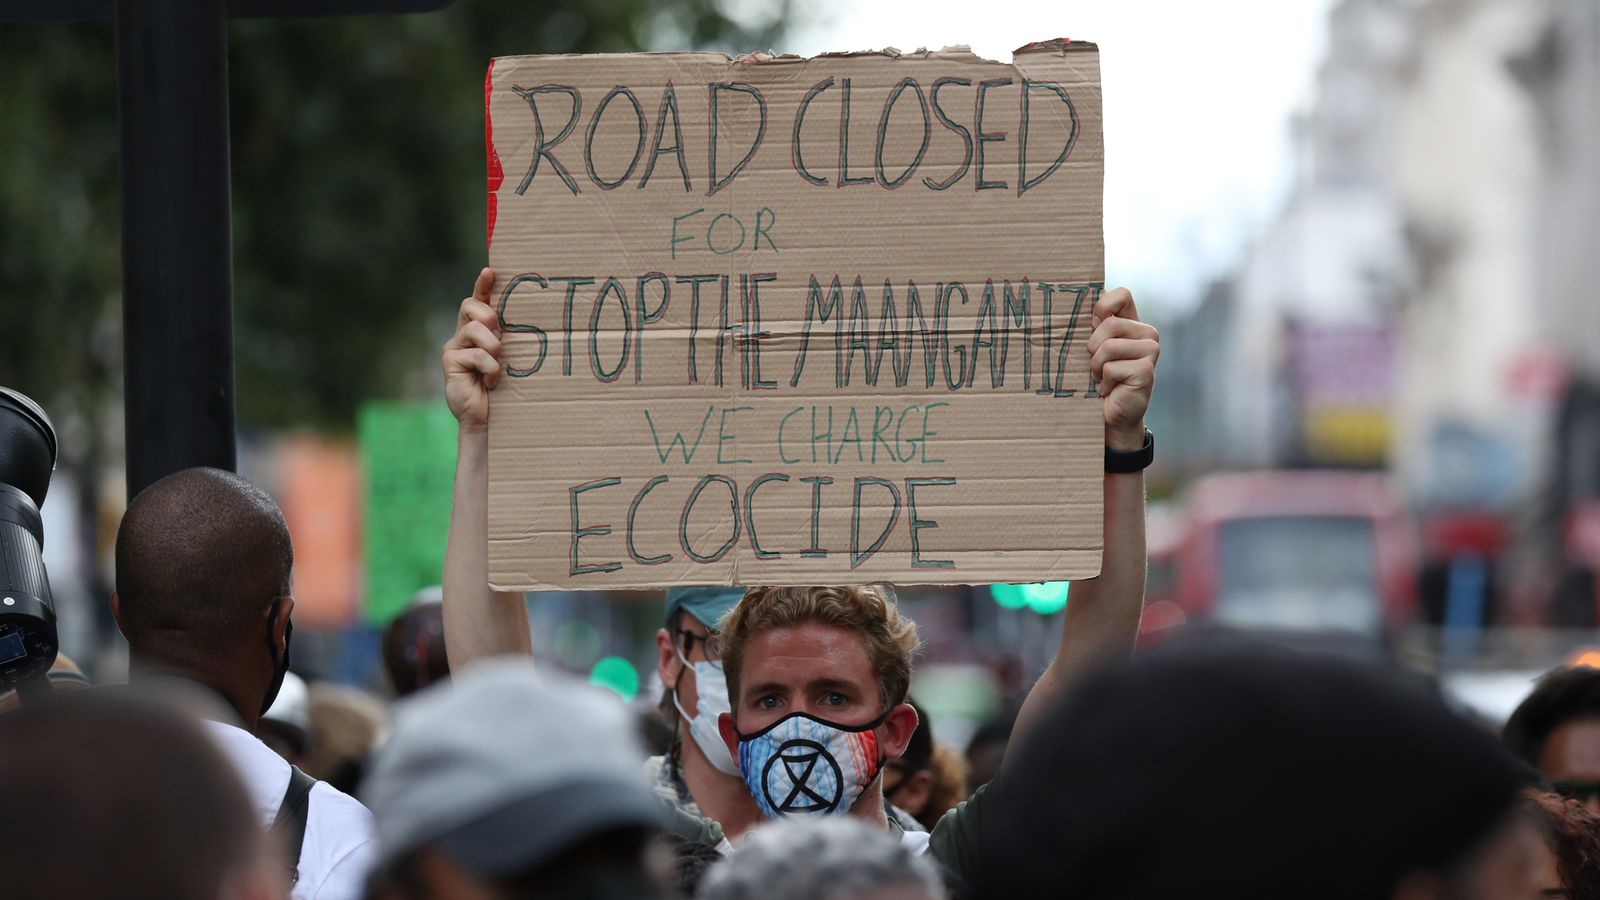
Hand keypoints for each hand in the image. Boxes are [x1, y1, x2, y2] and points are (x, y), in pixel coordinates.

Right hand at [443, 268, 502, 430]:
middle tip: (500, 333)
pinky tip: (490, 381)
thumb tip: (526, 319)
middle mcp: (463, 334)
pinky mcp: (450, 362)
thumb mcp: (510, 358)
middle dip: (488, 314)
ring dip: (493, 347)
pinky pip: (475, 354)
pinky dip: (489, 368)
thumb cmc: (505, 389)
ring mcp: (454, 347)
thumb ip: (510, 339)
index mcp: (479, 329)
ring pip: (475, 329)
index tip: (491, 271)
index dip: (482, 285)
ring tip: (499, 366)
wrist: (488, 419)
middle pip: (470, 306)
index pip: (478, 300)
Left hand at [1086, 287, 1158, 451]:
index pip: (1122, 294)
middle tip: (1097, 366)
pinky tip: (1111, 389)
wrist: (1111, 415)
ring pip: (1109, 347)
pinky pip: (1111, 368)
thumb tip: (1089, 307)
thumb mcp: (1093, 349)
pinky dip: (1104, 382)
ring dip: (1096, 367)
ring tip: (1102, 378)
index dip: (1104, 305)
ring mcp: (1151, 352)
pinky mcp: (1147, 371)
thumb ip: (1094, 326)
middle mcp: (1147, 334)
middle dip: (1093, 348)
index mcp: (1133, 323)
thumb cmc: (1098, 379)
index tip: (1092, 323)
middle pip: (1109, 324)